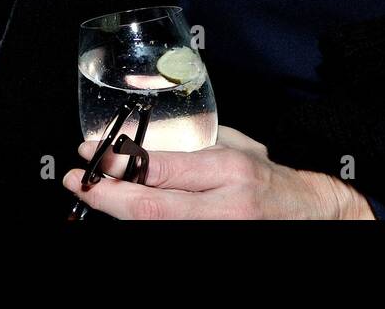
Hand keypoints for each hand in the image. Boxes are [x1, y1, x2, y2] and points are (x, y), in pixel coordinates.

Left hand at [64, 124, 375, 219]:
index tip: (91, 153)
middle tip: (77, 180)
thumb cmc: (268, 177)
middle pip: (151, 210)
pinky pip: (166, 235)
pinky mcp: (213, 245)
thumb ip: (191, 144)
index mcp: (228, 170)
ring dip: (118, 212)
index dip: (119, 164)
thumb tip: (141, 139)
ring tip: (93, 194)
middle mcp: (224, 208)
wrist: (307, 215)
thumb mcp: (233, 147)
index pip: (162, 170)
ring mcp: (219, 234)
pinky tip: (123, 210)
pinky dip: (140, 223)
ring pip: (154, 228)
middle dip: (106, 197)